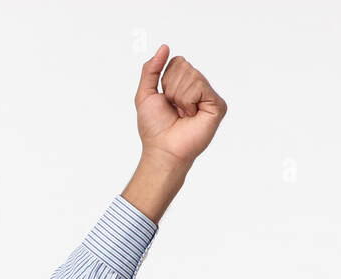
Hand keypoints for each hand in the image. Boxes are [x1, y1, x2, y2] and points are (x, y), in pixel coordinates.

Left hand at [134, 45, 226, 168]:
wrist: (162, 148)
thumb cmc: (154, 127)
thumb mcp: (145, 94)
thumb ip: (151, 70)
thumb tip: (164, 47)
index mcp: (184, 84)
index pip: (177, 61)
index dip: (165, 80)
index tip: (165, 100)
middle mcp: (199, 87)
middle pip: (184, 66)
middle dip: (171, 88)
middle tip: (173, 108)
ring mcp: (209, 96)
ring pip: (192, 75)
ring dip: (178, 96)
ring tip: (181, 113)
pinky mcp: (217, 105)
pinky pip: (200, 87)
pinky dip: (188, 101)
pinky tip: (190, 115)